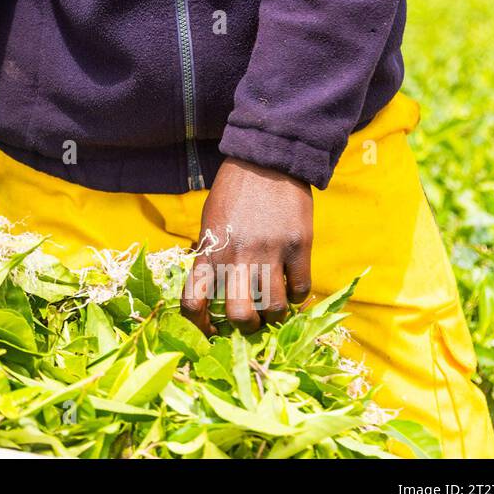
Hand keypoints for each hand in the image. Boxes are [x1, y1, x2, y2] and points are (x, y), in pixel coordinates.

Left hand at [181, 157, 312, 334]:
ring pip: (273, 308)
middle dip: (244, 327)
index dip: (199, 326)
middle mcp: (236, 254)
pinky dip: (296, 297)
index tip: (210, 333)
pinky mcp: (298, 246)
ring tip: (274, 308)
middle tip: (250, 321)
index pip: (193, 300)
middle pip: (238, 315)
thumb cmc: (233, 193)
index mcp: (209, 249)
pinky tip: (292, 288)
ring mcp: (269, 251)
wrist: (267, 160)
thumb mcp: (210, 222)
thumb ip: (210, 256)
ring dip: (274, 316)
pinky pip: (300, 289)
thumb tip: (211, 293)